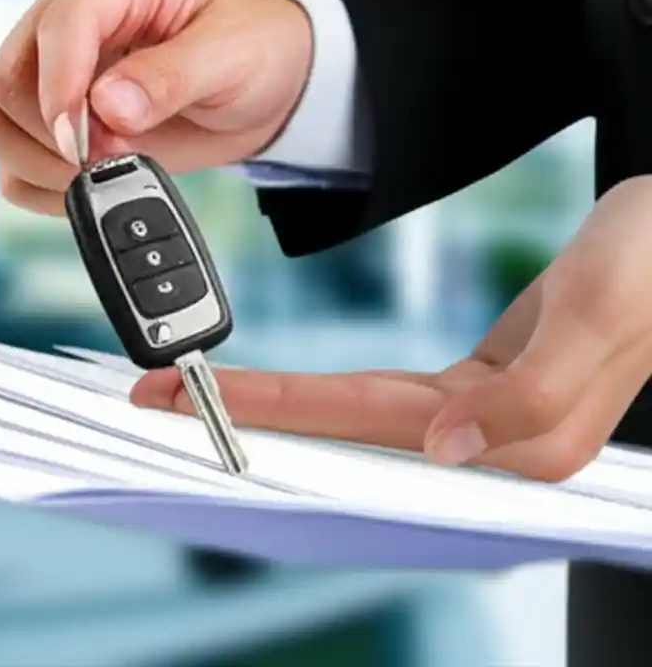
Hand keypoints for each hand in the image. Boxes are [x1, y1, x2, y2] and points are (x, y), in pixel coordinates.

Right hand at [0, 0, 313, 215]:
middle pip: (7, 80)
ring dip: (39, 162)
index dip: (61, 90)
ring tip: (102, 168)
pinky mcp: (43, 117)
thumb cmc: (250, 51)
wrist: (256, 88)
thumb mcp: (232, 55)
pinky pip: (8, 162)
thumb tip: (108, 106)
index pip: (58, 26)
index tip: (85, 143)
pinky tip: (88, 180)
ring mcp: (47, 67)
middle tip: (115, 156)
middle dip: (55, 135)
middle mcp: (65, 15)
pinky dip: (41, 185)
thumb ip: (172, 77)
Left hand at [132, 175, 651, 481]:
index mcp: (516, 436)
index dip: (266, 412)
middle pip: (338, 428)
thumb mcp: (606, 312)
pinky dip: (320, 392)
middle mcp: (488, 439)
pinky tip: (279, 396)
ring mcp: (479, 414)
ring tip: (194, 396)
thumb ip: (532, 393)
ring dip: (270, 404)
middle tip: (156, 402)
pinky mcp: (476, 384)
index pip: (358, 425)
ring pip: (350, 413)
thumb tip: (444, 449)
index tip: (191, 405)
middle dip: (243, 416)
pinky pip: (377, 395)